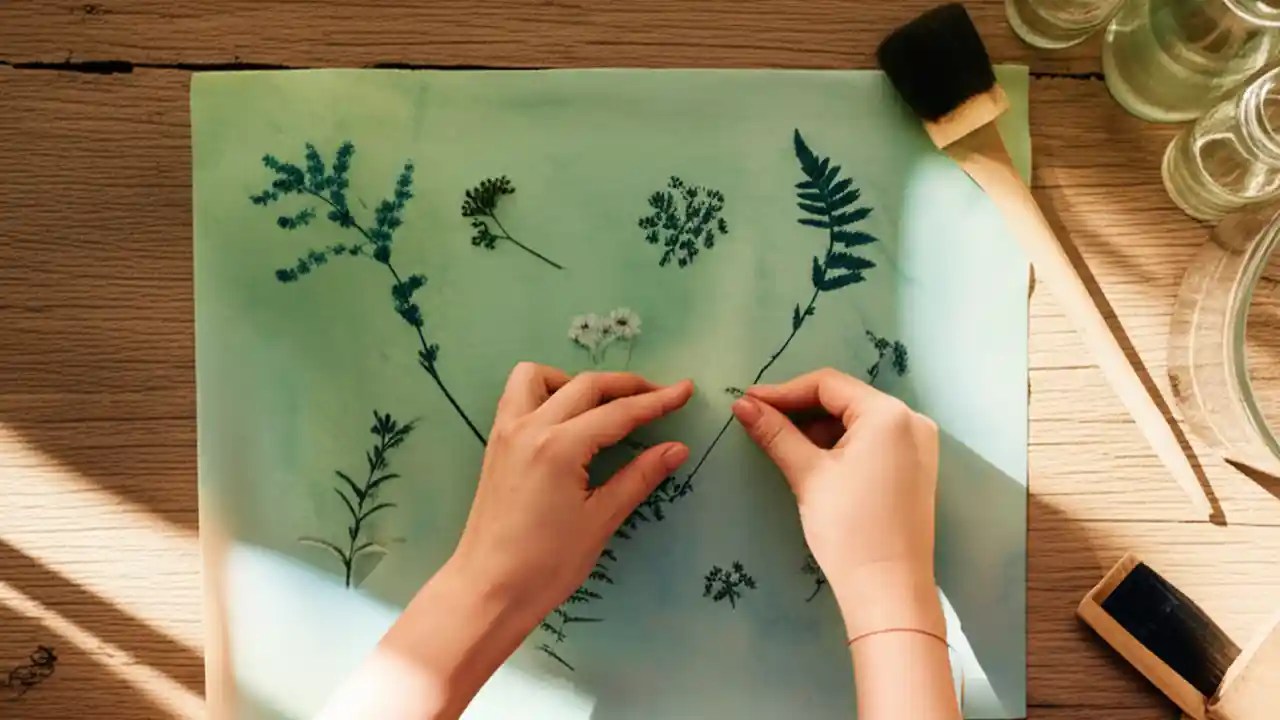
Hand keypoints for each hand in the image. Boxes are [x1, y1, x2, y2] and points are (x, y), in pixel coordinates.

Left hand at [320, 363, 693, 719]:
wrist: (488, 590)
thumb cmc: (547, 564)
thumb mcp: (600, 520)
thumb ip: (639, 477)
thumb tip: (677, 448)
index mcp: (560, 446)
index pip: (618, 413)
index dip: (656, 401)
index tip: (685, 390)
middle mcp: (530, 426)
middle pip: (586, 386)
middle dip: (626, 385)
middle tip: (659, 394)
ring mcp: (507, 431)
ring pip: (539, 377)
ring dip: (575, 381)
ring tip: (601, 406)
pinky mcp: (495, 443)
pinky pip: (518, 396)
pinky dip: (546, 392)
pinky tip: (566, 420)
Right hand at [730, 368, 941, 638]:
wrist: (888, 590)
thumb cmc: (848, 528)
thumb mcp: (808, 474)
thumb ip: (775, 432)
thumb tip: (742, 404)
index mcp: (889, 414)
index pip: (828, 384)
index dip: (783, 391)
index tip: (748, 402)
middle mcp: (911, 420)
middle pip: (845, 399)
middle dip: (800, 409)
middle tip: (759, 421)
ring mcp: (918, 445)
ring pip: (857, 421)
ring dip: (818, 428)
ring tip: (780, 442)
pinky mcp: (916, 468)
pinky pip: (873, 441)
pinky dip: (841, 444)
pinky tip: (812, 459)